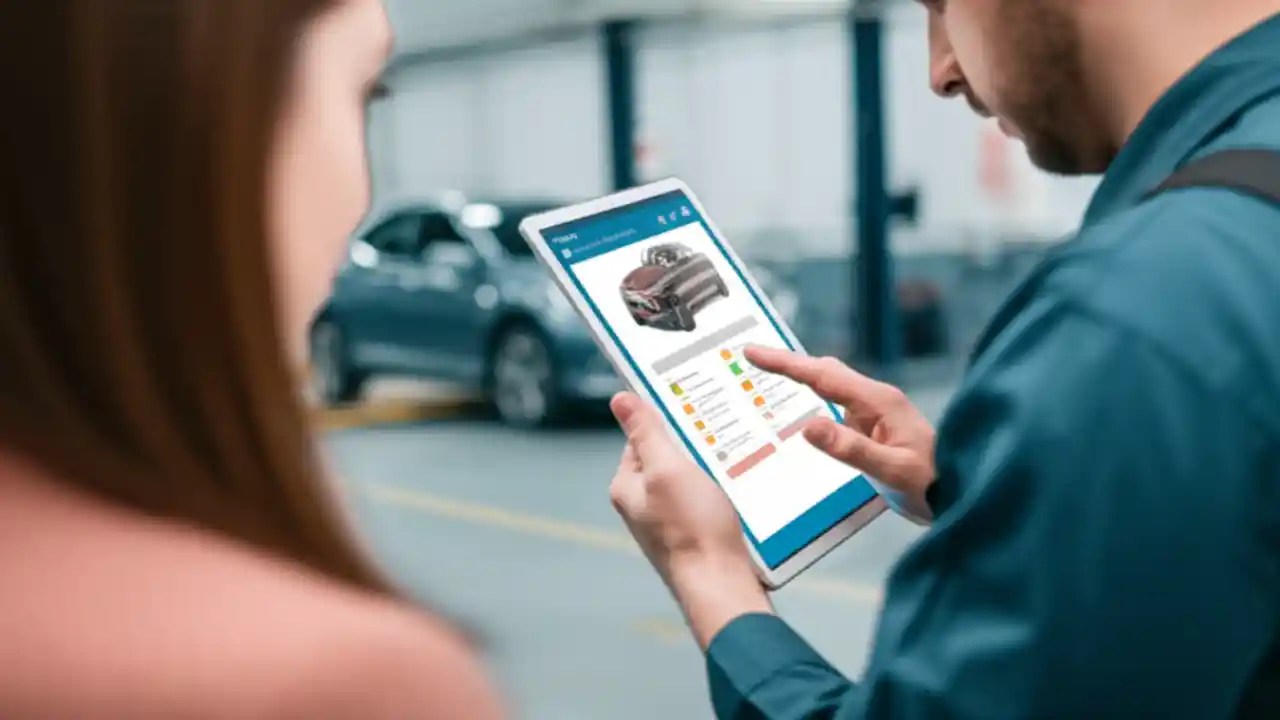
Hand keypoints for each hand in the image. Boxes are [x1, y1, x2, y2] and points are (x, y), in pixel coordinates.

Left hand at [609, 393, 772, 648]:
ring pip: (689, 478)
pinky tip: (738, 487)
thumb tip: (620, 399)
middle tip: (719, 435)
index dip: (668, 421)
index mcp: (626, 487)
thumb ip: (645, 433)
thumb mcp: (667, 469)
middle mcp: (642, 504)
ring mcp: (667, 520)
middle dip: (693, 445)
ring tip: (733, 460)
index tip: (694, 411)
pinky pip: (704, 499)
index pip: (641, 436)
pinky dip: (719, 489)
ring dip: (710, 467)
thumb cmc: (692, 529)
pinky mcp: (691, 533)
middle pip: (667, 457)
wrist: (721, 586)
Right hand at [745, 346, 937, 522]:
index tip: (754, 353)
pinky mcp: (874, 427)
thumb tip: (808, 426)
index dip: (786, 363)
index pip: (823, 376)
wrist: (962, 493)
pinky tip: (800, 416)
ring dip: (800, 380)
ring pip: (830, 387)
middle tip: (752, 357)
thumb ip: (850, 448)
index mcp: (878, 401)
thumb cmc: (932, 482)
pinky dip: (813, 402)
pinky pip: (836, 408)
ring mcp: (875, 413)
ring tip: (766, 377)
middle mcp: (875, 400)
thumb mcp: (890, 469)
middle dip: (788, 363)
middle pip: (824, 372)